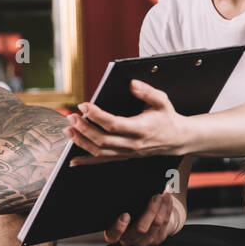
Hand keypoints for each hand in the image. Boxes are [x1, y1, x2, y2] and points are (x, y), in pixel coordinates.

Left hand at [66, 79, 190, 163]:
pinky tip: (72, 160)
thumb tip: (131, 84)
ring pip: (99, 152)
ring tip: (68, 131)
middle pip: (102, 140)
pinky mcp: (123, 157)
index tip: (84, 105)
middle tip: (71, 117)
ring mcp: (127, 153)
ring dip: (81, 142)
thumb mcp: (161, 100)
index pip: (113, 124)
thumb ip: (147, 91)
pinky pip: (102, 161)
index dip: (96, 115)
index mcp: (141, 129)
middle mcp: (132, 144)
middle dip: (84, 128)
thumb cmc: (167, 117)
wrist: (176, 139)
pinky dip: (86, 161)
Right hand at [104, 192, 185, 245]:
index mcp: (114, 234)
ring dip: (161, 206)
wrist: (142, 221)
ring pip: (156, 224)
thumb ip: (119, 203)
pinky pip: (165, 222)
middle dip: (150, 211)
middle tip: (155, 196)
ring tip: (163, 194)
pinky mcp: (158, 238)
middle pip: (141, 228)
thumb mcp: (119, 207)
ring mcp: (144, 240)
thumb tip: (122, 183)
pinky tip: (166, 198)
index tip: (125, 215)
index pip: (113, 236)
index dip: (119, 227)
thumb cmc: (127, 210)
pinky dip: (167, 207)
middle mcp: (129, 239)